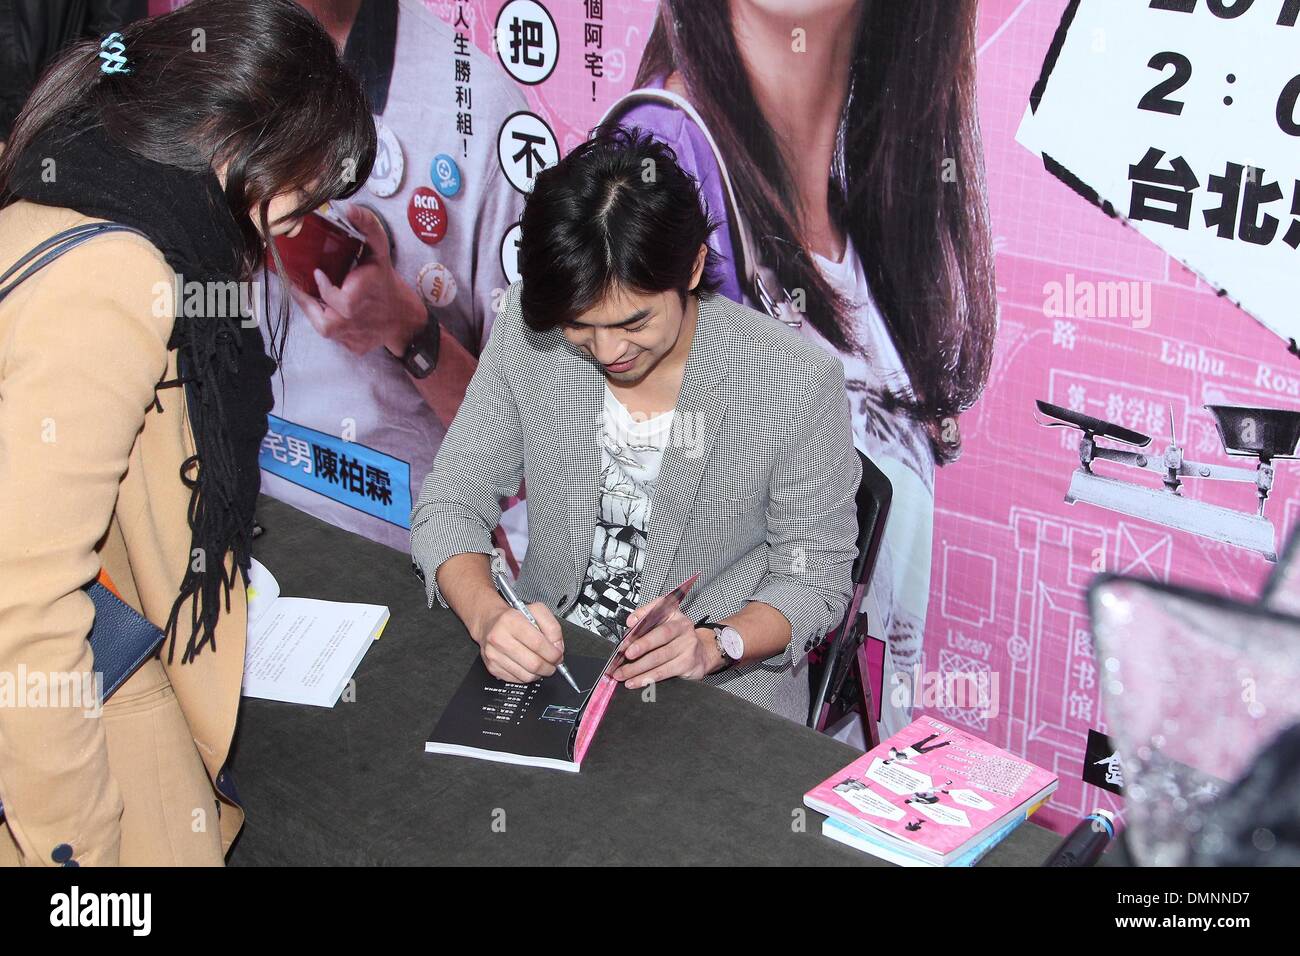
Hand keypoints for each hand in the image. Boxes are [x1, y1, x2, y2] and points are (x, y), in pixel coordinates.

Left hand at [288, 204, 425, 356]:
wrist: (406, 320)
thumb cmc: (388, 285)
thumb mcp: (381, 252)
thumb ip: (367, 227)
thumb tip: (349, 207)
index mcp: (353, 300)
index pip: (325, 293)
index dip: (318, 284)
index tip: (316, 273)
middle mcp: (349, 322)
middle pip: (318, 313)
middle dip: (308, 299)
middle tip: (300, 286)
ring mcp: (351, 337)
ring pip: (322, 326)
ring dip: (316, 312)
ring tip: (312, 298)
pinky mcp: (353, 348)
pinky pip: (334, 336)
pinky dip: (332, 324)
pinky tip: (333, 313)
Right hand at [473, 601, 564, 683]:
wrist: (489, 622)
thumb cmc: (514, 617)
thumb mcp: (537, 611)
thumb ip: (552, 627)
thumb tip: (557, 648)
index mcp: (511, 621)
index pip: (537, 643)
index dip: (553, 654)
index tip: (558, 656)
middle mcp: (499, 638)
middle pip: (533, 663)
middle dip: (549, 667)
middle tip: (553, 663)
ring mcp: (493, 654)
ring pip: (526, 675)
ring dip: (539, 673)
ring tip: (541, 664)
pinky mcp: (492, 667)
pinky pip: (517, 680)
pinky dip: (527, 676)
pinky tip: (528, 666)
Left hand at [612, 601, 721, 688]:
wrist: (702, 652)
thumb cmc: (677, 636)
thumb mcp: (665, 619)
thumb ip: (646, 615)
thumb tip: (631, 621)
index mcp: (677, 619)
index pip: (659, 625)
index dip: (642, 637)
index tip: (626, 644)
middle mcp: (685, 633)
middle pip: (660, 643)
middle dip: (640, 652)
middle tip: (623, 661)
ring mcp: (688, 650)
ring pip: (660, 661)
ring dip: (638, 670)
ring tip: (623, 675)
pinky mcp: (688, 666)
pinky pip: (664, 674)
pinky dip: (647, 679)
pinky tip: (635, 682)